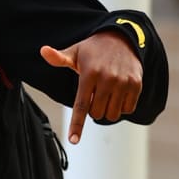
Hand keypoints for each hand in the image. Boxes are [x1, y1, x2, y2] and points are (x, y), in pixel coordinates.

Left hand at [40, 30, 142, 144]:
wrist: (122, 38)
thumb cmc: (93, 50)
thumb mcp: (75, 52)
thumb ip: (59, 57)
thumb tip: (43, 51)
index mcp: (89, 73)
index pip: (81, 105)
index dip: (77, 124)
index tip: (73, 140)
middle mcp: (107, 78)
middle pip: (97, 113)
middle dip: (93, 110)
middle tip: (94, 95)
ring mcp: (123, 82)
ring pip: (112, 114)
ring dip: (107, 110)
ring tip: (105, 94)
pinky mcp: (136, 84)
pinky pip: (128, 109)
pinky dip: (121, 107)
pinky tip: (118, 93)